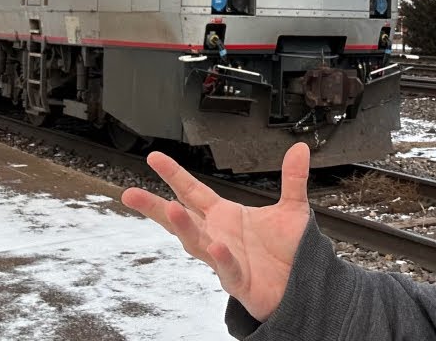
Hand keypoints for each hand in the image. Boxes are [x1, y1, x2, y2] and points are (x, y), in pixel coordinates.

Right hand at [120, 142, 311, 321]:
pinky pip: (227, 269)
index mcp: (225, 216)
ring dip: (184, 227)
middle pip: (180, 219)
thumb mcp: (293, 209)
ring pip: (196, 243)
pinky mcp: (239, 281)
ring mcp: (224, 259)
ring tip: (171, 209)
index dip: (174, 174)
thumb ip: (292, 179)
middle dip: (155, 207)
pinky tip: (216, 245)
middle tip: (131, 194)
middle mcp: (217, 236)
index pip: (193, 192)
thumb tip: (299, 150)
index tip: (154, 157)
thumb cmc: (290, 252)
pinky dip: (221, 257)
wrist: (304, 285)